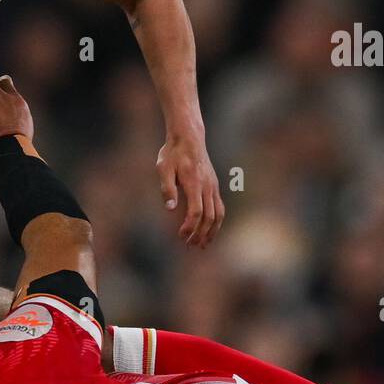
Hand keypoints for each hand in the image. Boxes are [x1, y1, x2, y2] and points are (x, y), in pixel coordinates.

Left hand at [157, 132, 222, 246]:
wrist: (189, 138)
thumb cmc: (173, 153)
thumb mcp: (163, 167)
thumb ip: (167, 188)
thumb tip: (169, 208)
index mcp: (194, 183)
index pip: (195, 212)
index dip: (189, 227)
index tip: (180, 236)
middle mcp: (207, 187)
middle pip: (209, 217)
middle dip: (200, 234)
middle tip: (190, 246)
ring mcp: (213, 187)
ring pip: (218, 214)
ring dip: (211, 232)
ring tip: (203, 245)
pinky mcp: (214, 186)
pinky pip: (220, 207)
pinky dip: (217, 222)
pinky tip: (210, 231)